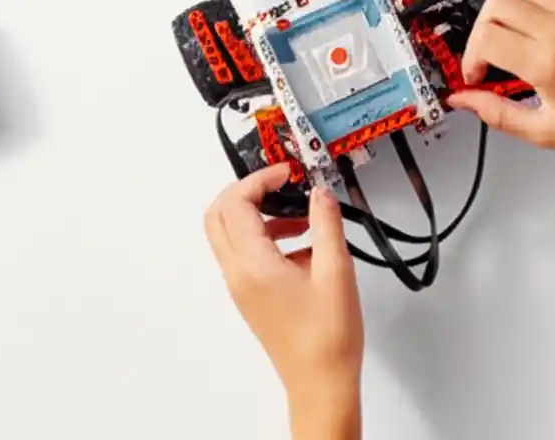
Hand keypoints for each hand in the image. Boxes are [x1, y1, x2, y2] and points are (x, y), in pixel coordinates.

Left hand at [204, 165, 363, 437]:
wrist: (321, 381)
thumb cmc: (328, 334)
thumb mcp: (336, 270)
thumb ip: (326, 224)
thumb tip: (319, 192)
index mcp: (253, 265)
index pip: (235, 203)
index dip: (259, 179)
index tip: (288, 173)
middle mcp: (237, 273)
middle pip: (218, 215)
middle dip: (246, 191)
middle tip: (281, 184)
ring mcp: (241, 287)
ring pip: (231, 235)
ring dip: (259, 215)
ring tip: (303, 217)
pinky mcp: (251, 296)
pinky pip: (246, 255)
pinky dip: (266, 238)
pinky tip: (307, 247)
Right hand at [450, 0, 554, 167]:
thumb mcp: (545, 132)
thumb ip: (497, 113)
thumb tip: (463, 99)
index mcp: (550, 63)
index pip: (487, 37)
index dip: (471, 58)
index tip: (477, 75)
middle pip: (497, 4)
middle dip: (482, 31)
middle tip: (490, 58)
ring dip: (506, 10)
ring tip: (512, 39)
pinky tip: (535, 26)